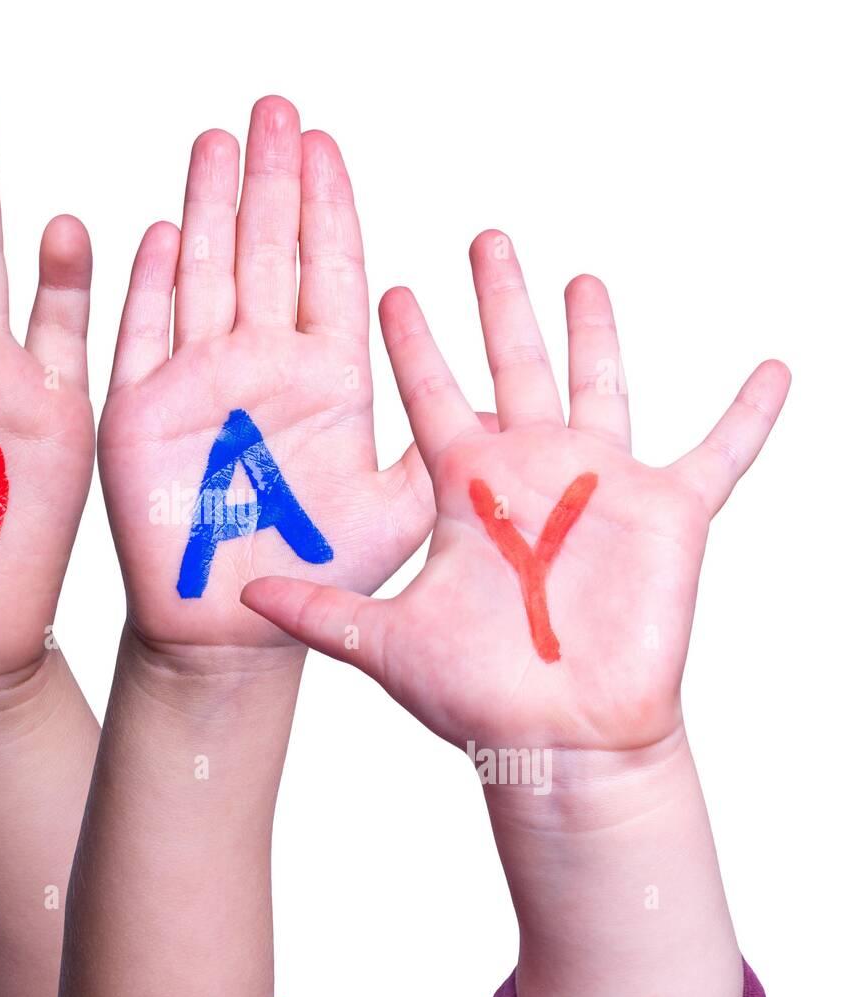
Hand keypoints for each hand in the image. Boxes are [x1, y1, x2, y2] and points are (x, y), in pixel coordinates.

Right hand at [98, 97, 434, 651]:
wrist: (234, 625)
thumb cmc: (315, 566)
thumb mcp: (401, 511)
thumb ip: (441, 453)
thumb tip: (503, 403)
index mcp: (327, 376)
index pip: (328, 269)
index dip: (328, 205)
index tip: (327, 143)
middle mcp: (264, 365)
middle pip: (267, 252)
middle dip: (271, 181)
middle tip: (276, 111)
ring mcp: (201, 382)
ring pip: (205, 273)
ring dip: (209, 208)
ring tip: (218, 142)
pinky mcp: (144, 412)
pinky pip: (145, 334)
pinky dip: (149, 285)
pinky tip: (159, 229)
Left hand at [244, 230, 789, 750]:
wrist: (555, 738)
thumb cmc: (473, 694)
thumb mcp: (383, 641)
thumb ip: (317, 611)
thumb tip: (243, 595)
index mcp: (465, 489)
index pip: (431, 397)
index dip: (412, 344)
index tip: (391, 289)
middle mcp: (529, 471)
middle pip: (511, 364)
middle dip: (497, 302)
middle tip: (483, 238)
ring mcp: (599, 484)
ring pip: (599, 384)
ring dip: (594, 332)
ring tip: (581, 275)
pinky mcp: (668, 512)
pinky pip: (720, 452)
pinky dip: (748, 416)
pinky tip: (773, 369)